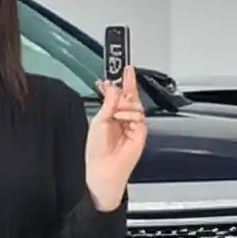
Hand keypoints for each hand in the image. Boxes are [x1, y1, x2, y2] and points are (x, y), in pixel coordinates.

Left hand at [87, 69, 147, 209]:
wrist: (103, 168)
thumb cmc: (97, 151)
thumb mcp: (98, 121)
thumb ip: (108, 104)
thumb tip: (114, 88)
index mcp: (111, 115)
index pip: (119, 95)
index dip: (122, 82)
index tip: (124, 69)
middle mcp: (123, 119)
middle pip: (130, 96)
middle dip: (128, 85)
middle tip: (127, 73)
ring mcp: (132, 125)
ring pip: (135, 104)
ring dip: (126, 103)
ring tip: (116, 111)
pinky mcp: (140, 133)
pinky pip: (139, 116)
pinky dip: (129, 114)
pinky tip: (121, 117)